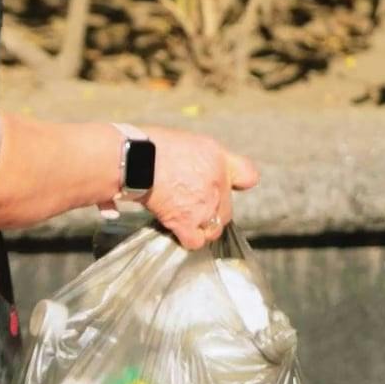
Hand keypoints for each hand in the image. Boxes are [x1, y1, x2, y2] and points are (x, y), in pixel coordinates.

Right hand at [138, 126, 258, 250]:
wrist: (135, 159)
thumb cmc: (152, 145)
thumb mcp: (188, 141)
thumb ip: (203, 159)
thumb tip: (197, 170)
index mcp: (219, 159)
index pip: (248, 176)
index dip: (237, 184)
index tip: (224, 187)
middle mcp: (218, 183)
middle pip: (227, 210)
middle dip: (212, 211)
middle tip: (191, 205)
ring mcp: (204, 205)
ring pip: (214, 229)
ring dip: (202, 228)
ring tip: (185, 220)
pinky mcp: (186, 222)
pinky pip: (195, 241)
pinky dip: (187, 239)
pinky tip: (177, 230)